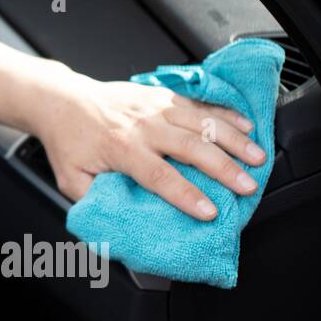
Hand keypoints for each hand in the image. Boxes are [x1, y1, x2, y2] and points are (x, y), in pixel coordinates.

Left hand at [30, 66, 267, 220]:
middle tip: (247, 186)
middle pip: (189, 146)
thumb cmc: (69, 142)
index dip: (185, 194)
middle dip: (222, 167)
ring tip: (258, 156)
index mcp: (120, 148)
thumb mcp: (71, 179)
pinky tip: (247, 125)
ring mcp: (154, 108)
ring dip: (233, 139)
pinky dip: (225, 113)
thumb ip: (95, 201)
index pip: (158, 174)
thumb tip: (117, 224)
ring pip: (201, 121)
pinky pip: (198, 104)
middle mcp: (141, 125)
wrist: (62, 101)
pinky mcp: (161, 96)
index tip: (209, 212)